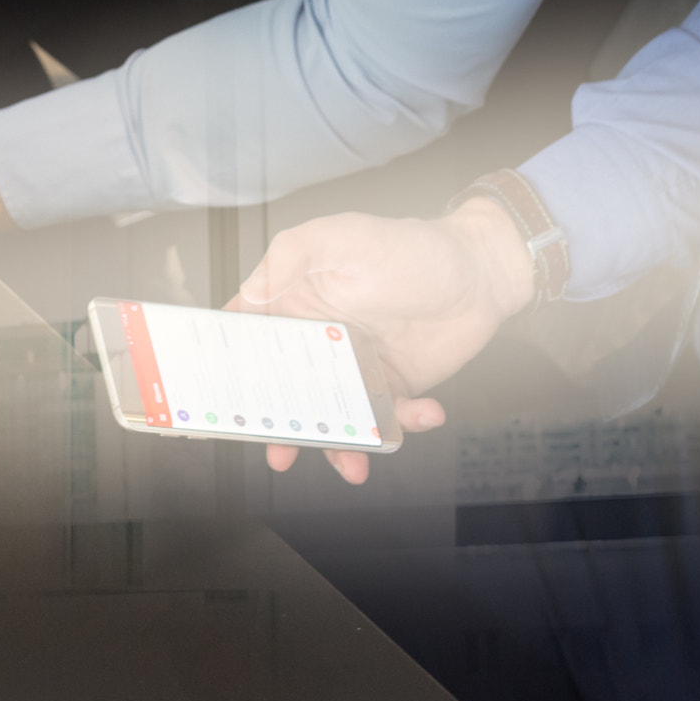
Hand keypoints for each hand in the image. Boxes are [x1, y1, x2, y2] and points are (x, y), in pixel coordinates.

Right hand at [226, 198, 536, 483]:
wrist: (480, 275)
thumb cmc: (409, 246)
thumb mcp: (343, 237)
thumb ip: (292, 256)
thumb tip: (249, 294)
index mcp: (295, 301)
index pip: (249, 335)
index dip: (230, 367)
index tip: (219, 400)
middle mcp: (320, 339)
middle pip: (286, 389)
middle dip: (280, 427)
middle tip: (280, 453)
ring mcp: (356, 368)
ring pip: (333, 416)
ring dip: (339, 445)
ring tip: (353, 464)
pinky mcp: (393, 388)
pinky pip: (388, 419)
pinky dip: (403, 426)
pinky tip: (426, 412)